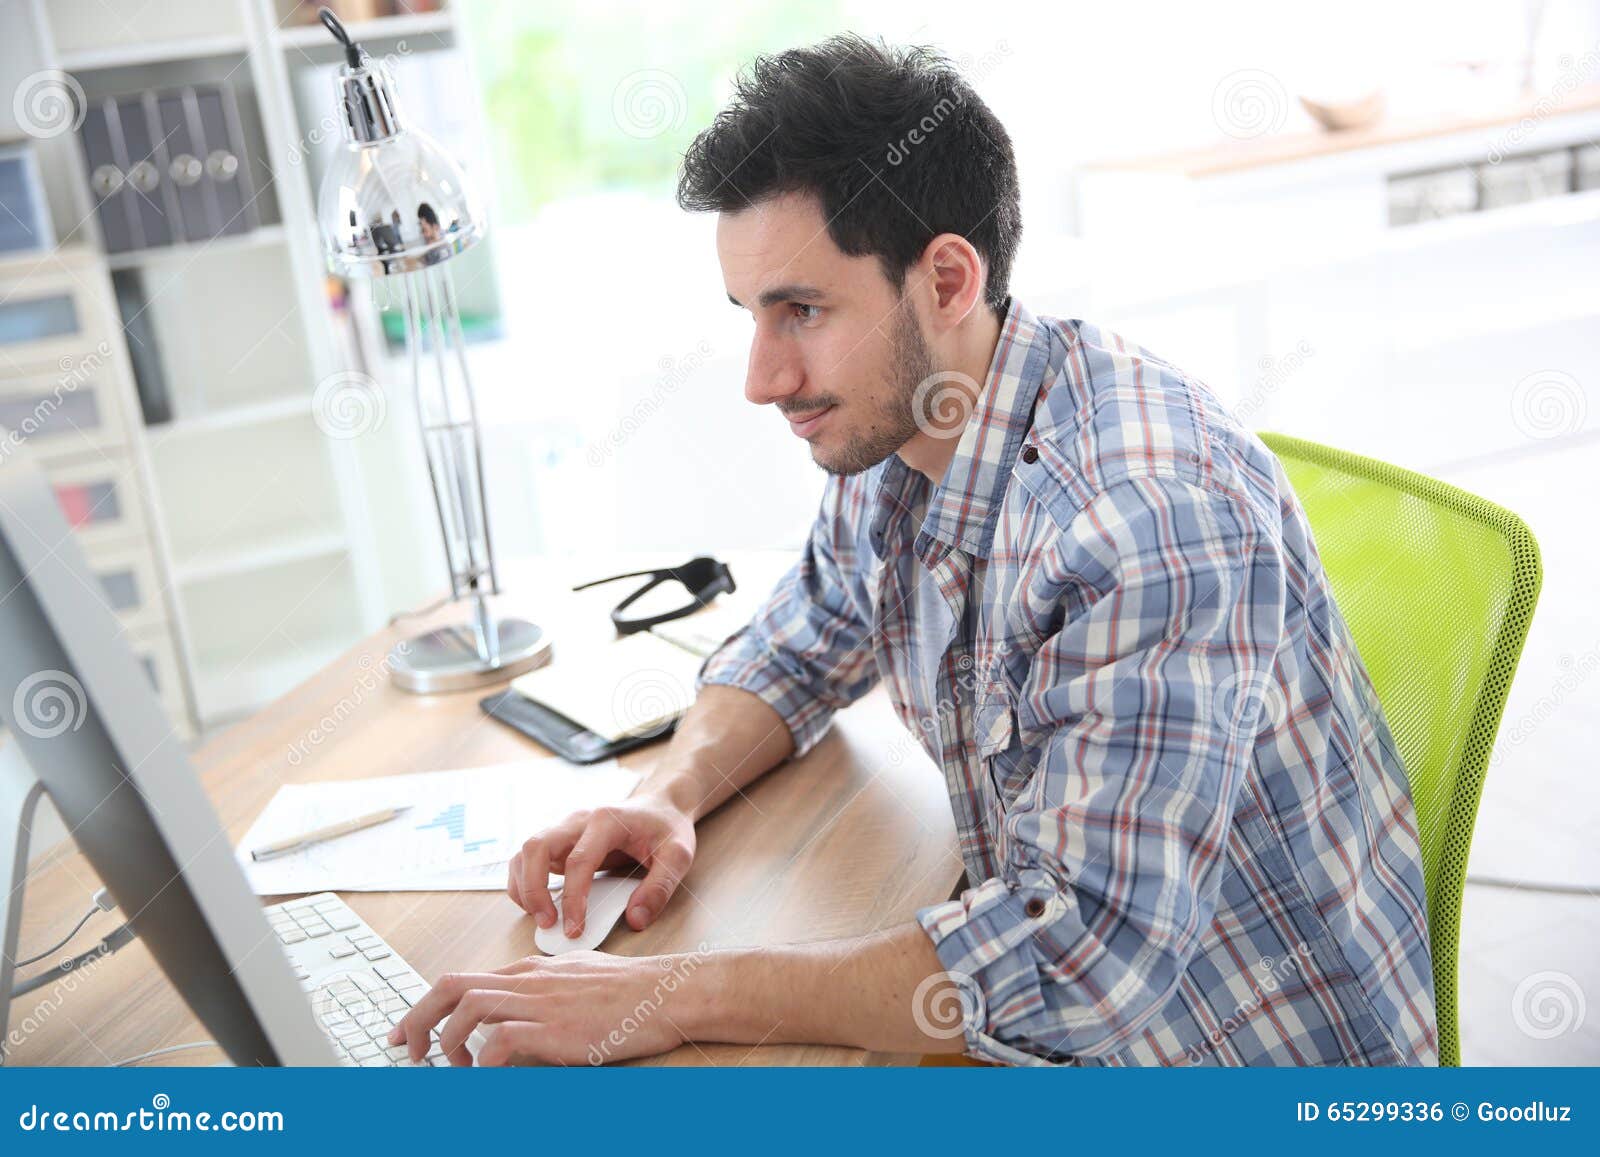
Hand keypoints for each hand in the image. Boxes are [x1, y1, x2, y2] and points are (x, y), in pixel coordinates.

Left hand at [387, 951, 693, 1065]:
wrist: (664, 992)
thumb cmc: (629, 989)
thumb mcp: (576, 977)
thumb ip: (542, 988)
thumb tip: (518, 1010)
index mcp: (529, 969)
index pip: (461, 979)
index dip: (426, 1007)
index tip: (410, 1033)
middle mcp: (527, 980)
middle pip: (451, 987)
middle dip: (419, 1018)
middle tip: (407, 1049)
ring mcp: (540, 1002)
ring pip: (468, 1010)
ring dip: (449, 1043)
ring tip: (454, 1070)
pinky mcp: (555, 1028)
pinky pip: (502, 1043)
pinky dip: (486, 1063)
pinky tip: (489, 1078)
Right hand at [507, 796, 694, 936]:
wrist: (661, 806)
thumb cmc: (668, 829)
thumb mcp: (678, 856)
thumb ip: (660, 888)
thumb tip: (635, 920)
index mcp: (607, 820)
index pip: (579, 860)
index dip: (573, 897)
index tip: (575, 928)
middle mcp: (579, 820)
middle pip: (537, 847)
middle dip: (534, 889)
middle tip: (548, 923)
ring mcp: (566, 828)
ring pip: (526, 851)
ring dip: (524, 886)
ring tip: (542, 918)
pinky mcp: (561, 840)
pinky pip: (529, 858)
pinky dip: (524, 881)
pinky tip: (538, 904)